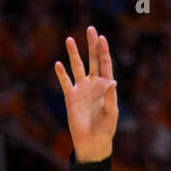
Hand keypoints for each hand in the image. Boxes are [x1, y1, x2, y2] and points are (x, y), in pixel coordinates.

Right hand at [54, 25, 118, 162]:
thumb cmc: (106, 128)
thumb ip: (111, 98)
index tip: (102, 37)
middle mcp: (93, 84)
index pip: (105, 64)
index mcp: (106, 86)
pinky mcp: (71, 96)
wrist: (93, 141)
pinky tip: (58, 64)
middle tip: (90, 29)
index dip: (103, 51)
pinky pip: (65, 82)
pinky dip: (61, 74)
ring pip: (77, 67)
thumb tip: (112, 81)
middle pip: (92, 60)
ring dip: (73, 54)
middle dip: (91, 46)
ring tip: (70, 39)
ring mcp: (81, 89)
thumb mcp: (111, 113)